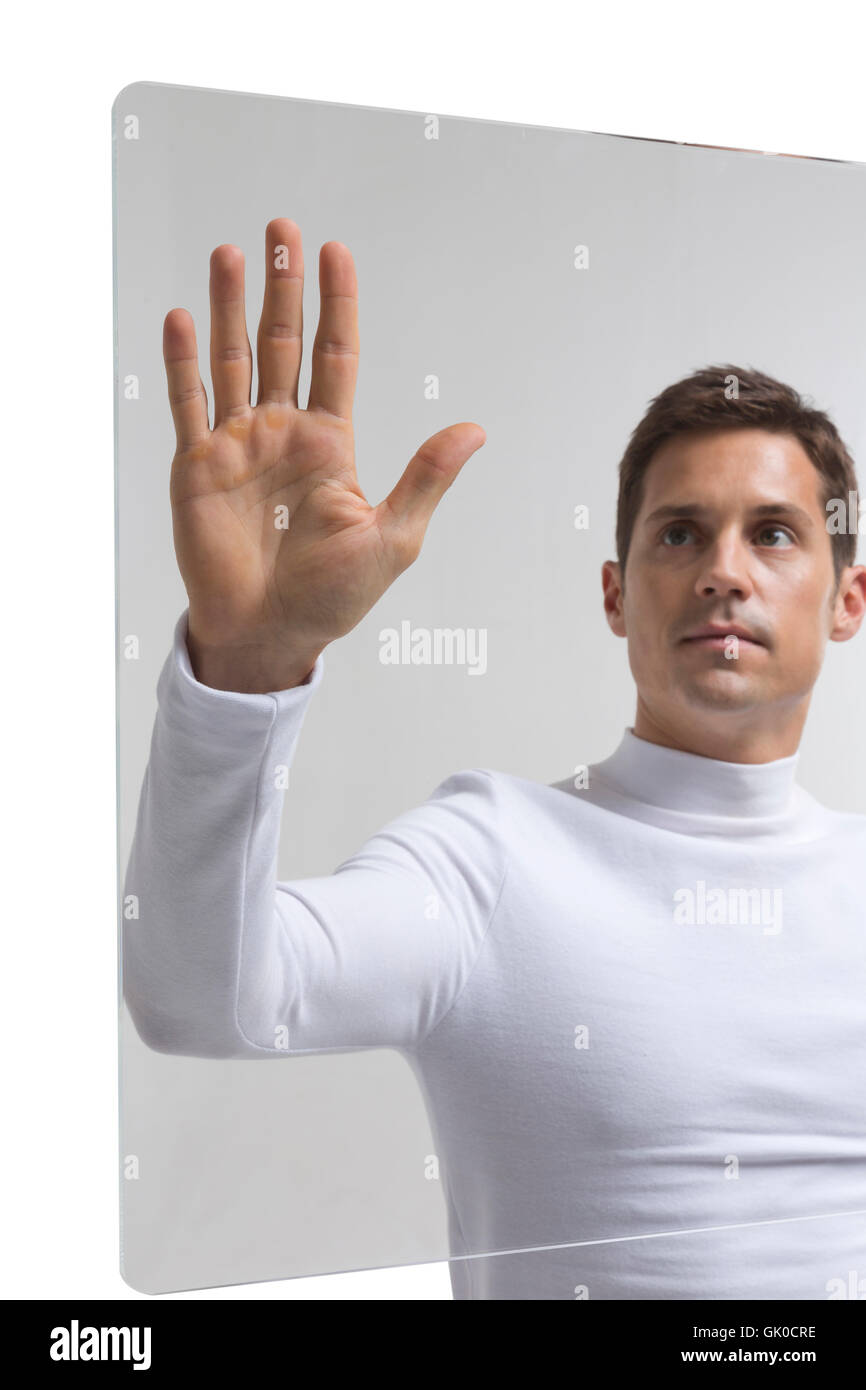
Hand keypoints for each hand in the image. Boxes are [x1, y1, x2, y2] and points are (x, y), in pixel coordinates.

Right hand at [163, 218, 485, 689]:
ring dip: (230, 308)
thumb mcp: (392, 536)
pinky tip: (183, 319)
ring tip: (231, 254)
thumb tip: (476, 429)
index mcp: (330, 443)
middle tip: (281, 229)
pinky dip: (183, 363)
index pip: (334, 356)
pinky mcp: (197, 467)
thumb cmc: (332, 597)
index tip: (335, 251)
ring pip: (233, 360)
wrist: (269, 635)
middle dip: (281, 286)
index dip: (335, 304)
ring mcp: (237, 445)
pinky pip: (188, 404)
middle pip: (281, 342)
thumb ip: (425, 476)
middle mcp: (282, 432)